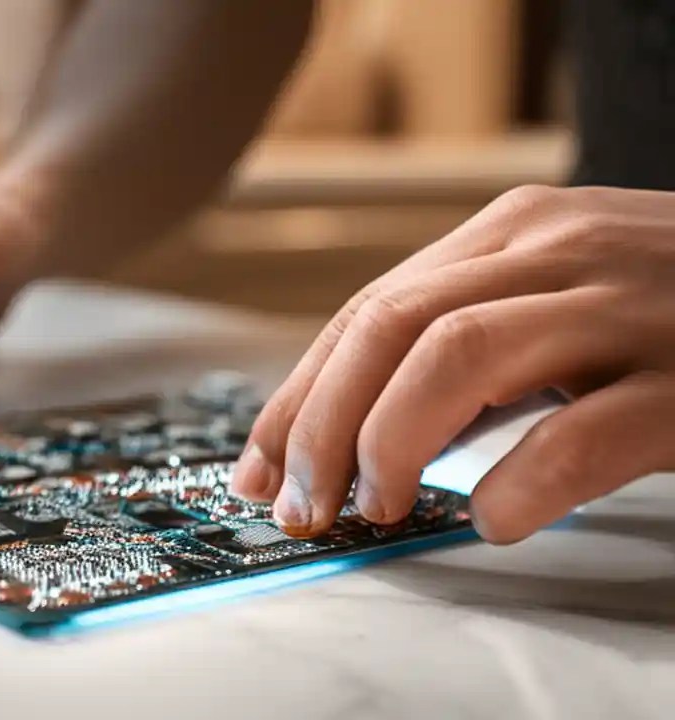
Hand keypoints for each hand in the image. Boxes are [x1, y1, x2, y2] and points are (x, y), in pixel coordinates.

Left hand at [232, 185, 674, 543]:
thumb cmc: (673, 311)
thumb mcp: (560, 296)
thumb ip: (467, 338)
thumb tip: (345, 429)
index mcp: (516, 232)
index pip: (366, 311)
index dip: (298, 397)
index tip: (257, 467)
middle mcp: (560, 253)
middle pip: (388, 328)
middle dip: (321, 425)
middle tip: (300, 504)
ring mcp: (628, 310)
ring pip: (455, 359)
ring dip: (389, 444)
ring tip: (375, 506)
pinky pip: (578, 435)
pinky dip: (516, 485)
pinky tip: (495, 521)